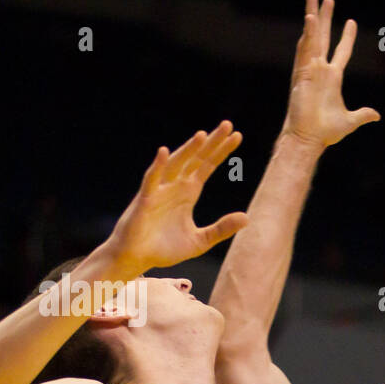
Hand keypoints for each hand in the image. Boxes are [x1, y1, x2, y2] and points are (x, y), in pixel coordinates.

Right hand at [103, 123, 249, 274]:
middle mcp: (175, 186)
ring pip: (176, 164)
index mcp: (188, 192)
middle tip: (228, 124)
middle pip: (196, 159)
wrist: (137, 259)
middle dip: (211, 143)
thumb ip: (221, 229)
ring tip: (203, 135)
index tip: (237, 136)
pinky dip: (158, 166)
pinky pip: (151, 179)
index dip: (221, 152)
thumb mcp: (201, 241)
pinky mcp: (145, 200)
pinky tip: (165, 152)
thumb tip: (247, 218)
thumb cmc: (165, 249)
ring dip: (189, 150)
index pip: (207, 166)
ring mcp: (159, 190)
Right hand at [282, 0, 380, 150]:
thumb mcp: (350, 121)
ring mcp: (310, 69)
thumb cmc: (325, 132)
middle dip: (325, 17)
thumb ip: (363, 115)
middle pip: (323, 36)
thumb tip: (376, 115)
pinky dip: (308, 34)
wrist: (309, 138)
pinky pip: (305, 49)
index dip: (347, 37)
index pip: (341, 51)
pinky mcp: (302, 73)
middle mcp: (320, 69)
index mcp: (332, 78)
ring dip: (313, 17)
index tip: (351, 21)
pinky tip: (310, 18)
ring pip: (312, 37)